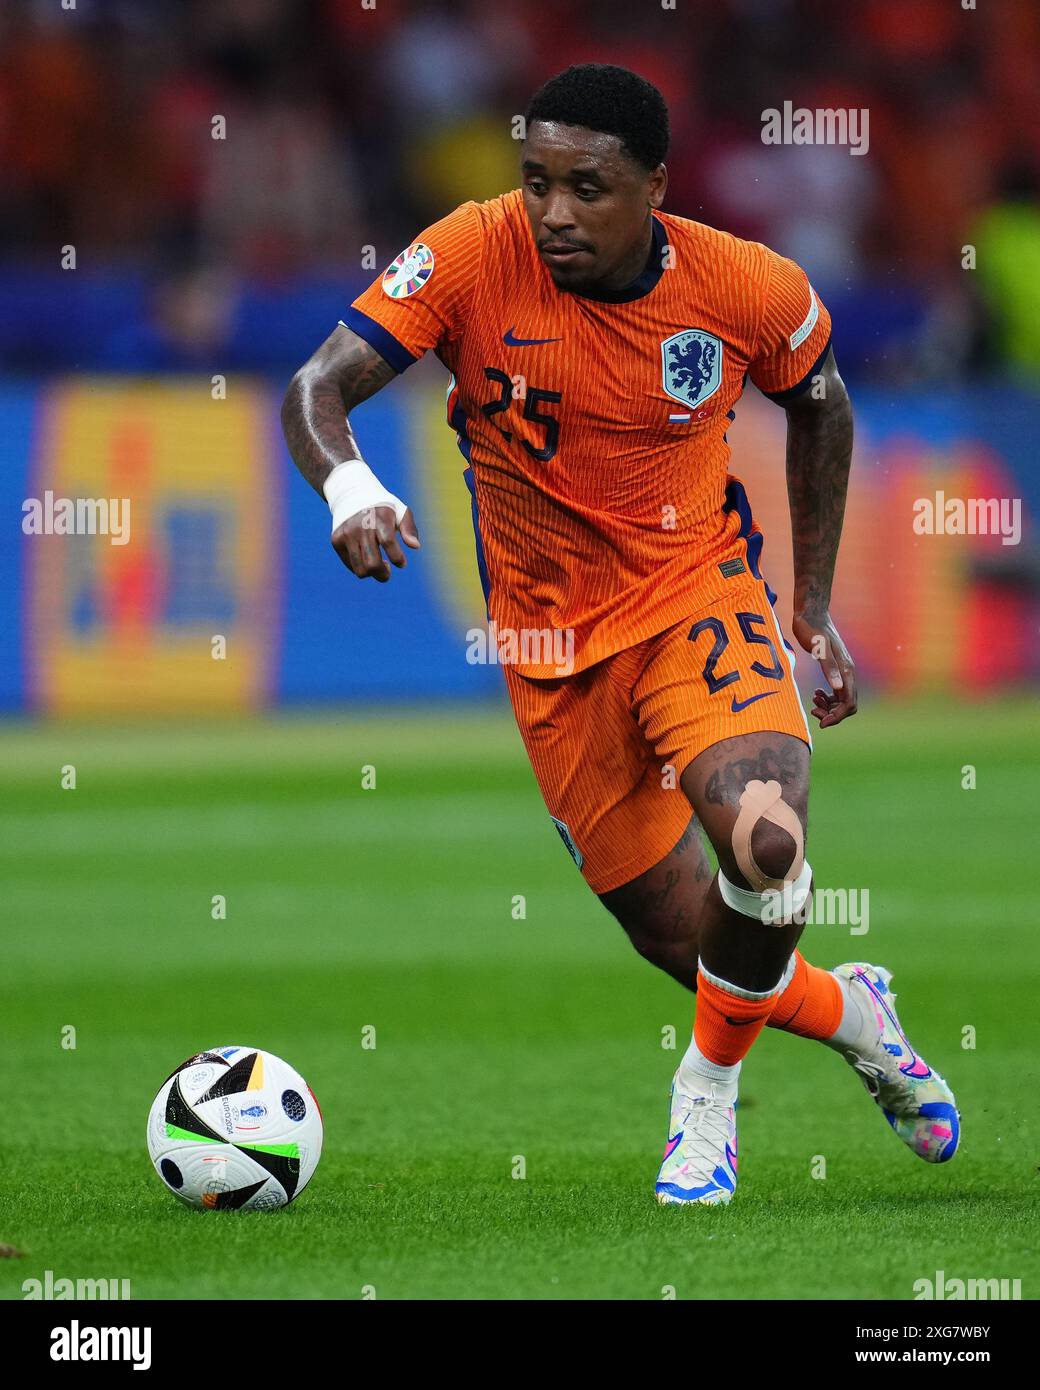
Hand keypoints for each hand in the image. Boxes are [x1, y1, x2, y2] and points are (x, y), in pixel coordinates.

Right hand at [332, 504, 420, 581]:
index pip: (388, 542)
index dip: (397, 558)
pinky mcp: (337, 540)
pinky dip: (360, 567)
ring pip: (360, 569)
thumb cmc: (382, 508)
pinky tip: (365, 559)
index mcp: (379, 518)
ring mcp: (347, 534)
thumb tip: (415, 546)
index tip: (402, 564)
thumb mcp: (399, 511)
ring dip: (372, 573)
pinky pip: (350, 565)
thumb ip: (409, 528)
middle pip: (372, 563)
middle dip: (383, 574)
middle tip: (388, 571)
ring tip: (378, 567)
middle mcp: (361, 527)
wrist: (351, 494)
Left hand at [791, 610, 857, 727]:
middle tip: (814, 712)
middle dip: (832, 713)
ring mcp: (841, 670)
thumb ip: (828, 668)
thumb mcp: (818, 649)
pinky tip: (815, 695)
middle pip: (847, 704)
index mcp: (845, 671)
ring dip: (829, 706)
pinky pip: (836, 691)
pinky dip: (827, 698)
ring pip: (841, 698)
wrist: (811, 613)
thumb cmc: (812, 629)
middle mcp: (847, 672)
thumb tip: (838, 688)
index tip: (821, 723)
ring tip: (813, 702)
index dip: (837, 716)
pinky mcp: (833, 667)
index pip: (849, 703)